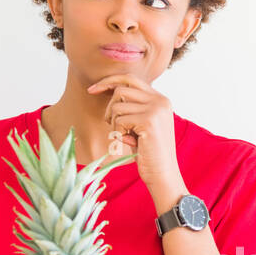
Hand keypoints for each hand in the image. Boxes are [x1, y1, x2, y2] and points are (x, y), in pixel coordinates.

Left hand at [86, 74, 184, 203]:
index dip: (109, 81)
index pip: (131, 79)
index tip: (92, 90)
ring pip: (117, 105)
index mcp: (161, 100)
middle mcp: (161, 101)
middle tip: (110, 124)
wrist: (163, 175)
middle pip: (121, 89)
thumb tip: (109, 88)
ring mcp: (156, 110)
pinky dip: (118, 132)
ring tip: (123, 136)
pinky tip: (128, 142)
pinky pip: (119, 119)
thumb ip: (132, 107)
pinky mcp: (149, 121)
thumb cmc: (149, 153)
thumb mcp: (141, 125)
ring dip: (114, 122)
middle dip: (109, 107)